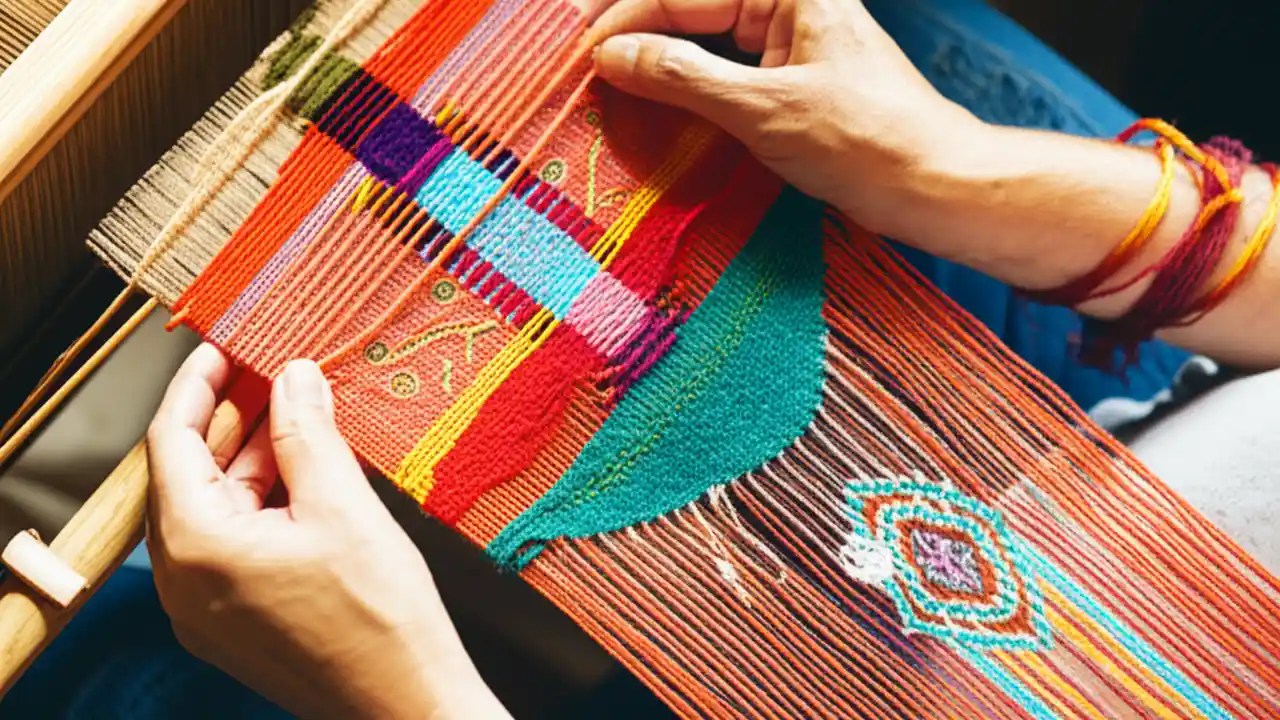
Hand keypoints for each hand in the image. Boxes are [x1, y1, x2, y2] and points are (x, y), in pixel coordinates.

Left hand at [145, 344, 509, 719]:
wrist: (406, 702)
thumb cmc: (380, 620)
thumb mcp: (344, 506)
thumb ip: (307, 432)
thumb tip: (293, 376)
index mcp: (198, 548)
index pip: (172, 443)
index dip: (198, 386)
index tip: (223, 350)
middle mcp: (185, 583)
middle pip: (187, 477)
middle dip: (230, 421)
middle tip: (268, 375)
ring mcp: (206, 610)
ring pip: (211, 512)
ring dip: (248, 462)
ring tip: (296, 419)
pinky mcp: (234, 624)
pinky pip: (229, 546)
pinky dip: (257, 504)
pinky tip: (301, 477)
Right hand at [585, 0, 985, 236]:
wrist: (935, 187)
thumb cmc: (866, 142)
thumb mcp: (762, 108)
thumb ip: (681, 76)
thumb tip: (611, 57)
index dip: (624, 22)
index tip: (578, 55)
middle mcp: (789, 7)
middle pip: (690, 11)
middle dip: (635, 36)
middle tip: (578, 65)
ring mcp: (792, 46)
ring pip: (704, 43)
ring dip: (657, 64)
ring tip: (605, 85)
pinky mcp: (794, 85)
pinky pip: (725, 76)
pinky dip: (688, 90)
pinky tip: (656, 107)